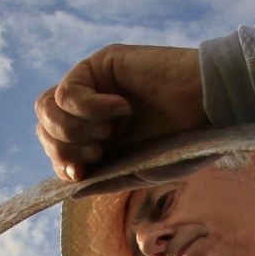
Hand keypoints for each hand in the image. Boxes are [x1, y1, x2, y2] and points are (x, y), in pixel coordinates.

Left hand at [35, 45, 208, 184]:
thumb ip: (106, 180)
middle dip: (64, 148)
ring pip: (47, 108)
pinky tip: (123, 109)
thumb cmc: (186, 143)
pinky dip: (90, 108)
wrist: (210, 111)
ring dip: (75, 129)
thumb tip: (71, 190)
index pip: (56, 149)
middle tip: (100, 151)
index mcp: (100, 139)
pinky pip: (67, 92)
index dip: (60, 164)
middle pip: (44, 128)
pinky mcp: (99, 65)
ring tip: (110, 131)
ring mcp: (93, 86)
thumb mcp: (140, 171)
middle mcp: (91, 112)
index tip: (81, 173)